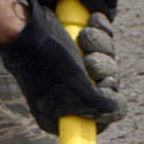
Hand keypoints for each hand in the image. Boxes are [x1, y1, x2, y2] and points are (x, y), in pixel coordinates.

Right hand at [0, 0, 123, 134]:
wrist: (26, 28)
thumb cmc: (47, 61)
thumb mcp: (77, 89)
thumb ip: (101, 107)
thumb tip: (117, 111)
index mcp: (61, 116)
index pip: (100, 118)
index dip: (108, 98)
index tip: (103, 83)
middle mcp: (67, 98)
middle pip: (105, 87)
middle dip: (103, 66)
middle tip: (88, 58)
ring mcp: (72, 73)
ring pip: (105, 63)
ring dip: (101, 46)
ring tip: (85, 38)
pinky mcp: (76, 52)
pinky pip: (100, 46)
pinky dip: (100, 33)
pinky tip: (91, 25)